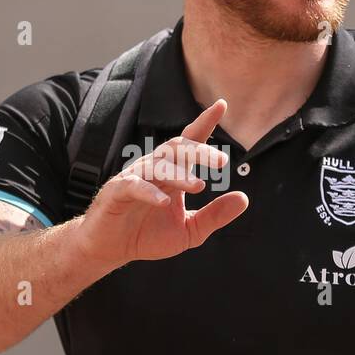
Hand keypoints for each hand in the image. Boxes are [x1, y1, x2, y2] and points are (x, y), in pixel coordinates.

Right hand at [73, 99, 249, 269]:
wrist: (110, 250)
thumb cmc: (147, 235)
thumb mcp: (189, 231)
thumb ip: (215, 215)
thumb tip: (244, 199)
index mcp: (172, 173)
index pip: (189, 142)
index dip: (204, 123)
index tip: (221, 105)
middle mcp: (154, 169)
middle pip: (177, 148)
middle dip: (199, 150)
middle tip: (221, 161)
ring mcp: (133, 178)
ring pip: (158, 166)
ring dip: (178, 175)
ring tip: (198, 186)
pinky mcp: (116, 193)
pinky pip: (133, 186)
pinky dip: (149, 192)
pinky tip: (164, 201)